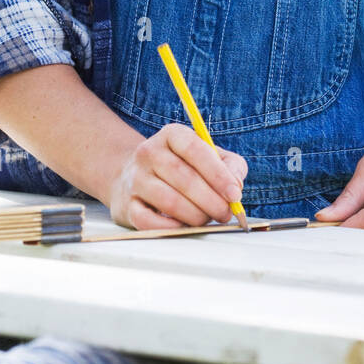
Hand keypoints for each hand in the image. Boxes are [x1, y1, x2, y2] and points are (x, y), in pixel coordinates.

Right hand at [107, 123, 247, 230]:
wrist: (134, 175)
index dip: (218, 173)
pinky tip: (184, 226)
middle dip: (211, 200)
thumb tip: (236, 185)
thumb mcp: (208, 156)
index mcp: (171, 135)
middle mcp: (149, 152)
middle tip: (225, 213)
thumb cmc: (181, 166)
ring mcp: (135, 179)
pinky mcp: (127, 204)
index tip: (234, 194)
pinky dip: (171, 228)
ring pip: (169, 201)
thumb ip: (230, 165)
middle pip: (183, 177)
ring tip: (206, 219)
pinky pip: (149, 221)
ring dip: (195, 216)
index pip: (194, 148)